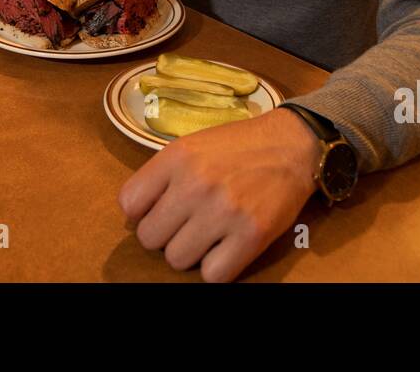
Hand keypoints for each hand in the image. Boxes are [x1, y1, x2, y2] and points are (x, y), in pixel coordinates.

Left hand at [117, 106, 322, 281]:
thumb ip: (162, 175)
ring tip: (208, 234)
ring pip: (177, 260)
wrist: (291, 145)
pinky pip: (212, 275)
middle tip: (186, 224)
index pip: (128, 204)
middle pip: (150, 238)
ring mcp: (223, 211)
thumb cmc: (237, 147)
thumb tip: (136, 213)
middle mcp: (196, 184)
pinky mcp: (251, 235)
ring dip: (190, 252)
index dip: (141, 212)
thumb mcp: (192, 146)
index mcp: (177, 157)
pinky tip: (226, 247)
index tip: (159, 210)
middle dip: (165, 234)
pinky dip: (217, 267)